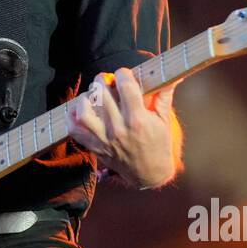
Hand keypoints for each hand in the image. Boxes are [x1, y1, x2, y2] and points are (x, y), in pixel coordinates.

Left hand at [68, 67, 179, 188]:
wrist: (149, 173)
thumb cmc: (158, 143)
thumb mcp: (164, 119)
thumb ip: (164, 94)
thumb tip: (173, 74)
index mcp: (138, 119)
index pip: (125, 86)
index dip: (123, 73)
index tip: (124, 74)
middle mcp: (119, 129)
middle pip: (101, 93)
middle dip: (104, 80)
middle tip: (108, 81)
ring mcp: (104, 139)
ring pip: (84, 110)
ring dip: (87, 96)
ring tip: (95, 95)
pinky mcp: (95, 146)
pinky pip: (74, 129)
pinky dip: (73, 116)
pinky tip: (82, 108)